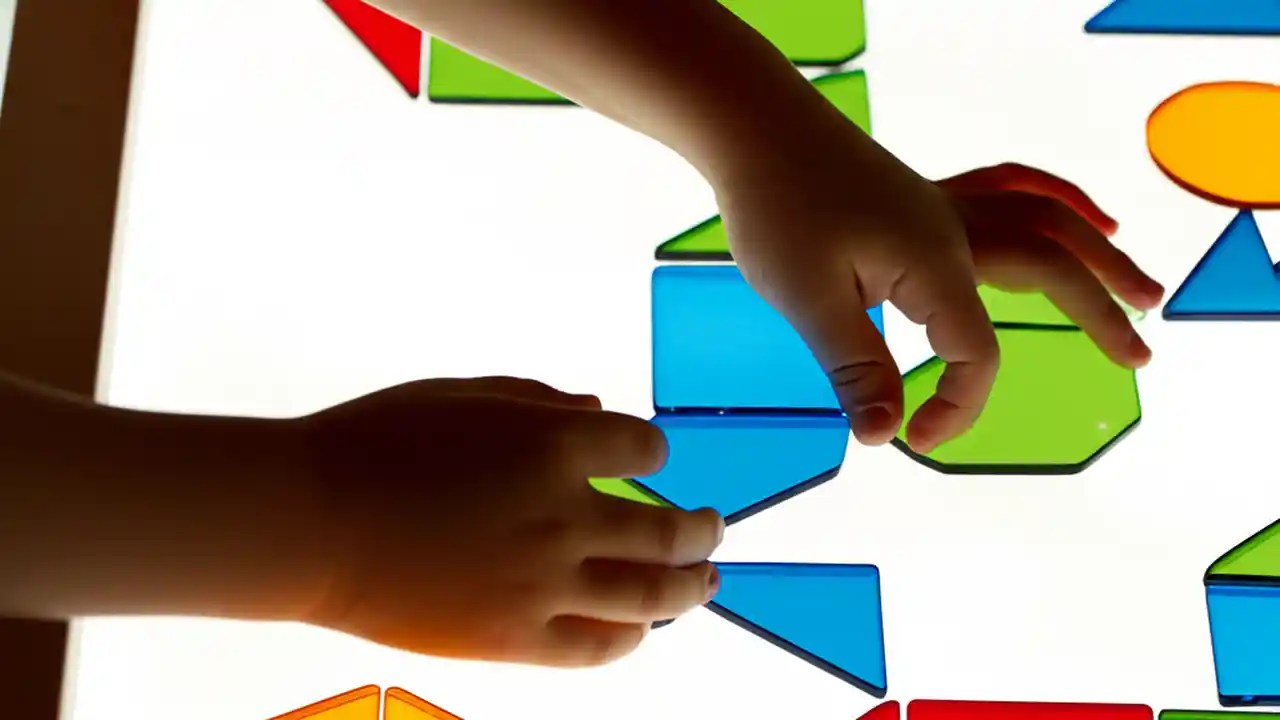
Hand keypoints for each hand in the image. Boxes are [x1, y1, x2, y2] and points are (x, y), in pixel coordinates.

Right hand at [295, 376, 723, 666]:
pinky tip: (639, 630)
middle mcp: (565, 516)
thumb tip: (598, 411)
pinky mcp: (514, 639)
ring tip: (707, 581)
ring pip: (652, 595)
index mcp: (555, 446)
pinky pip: (595, 649)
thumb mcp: (462, 394)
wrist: (307, 522)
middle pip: (668, 530)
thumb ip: (539, 401)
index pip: (646, 451)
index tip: (650, 460)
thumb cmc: (375, 443)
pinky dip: (629, 639)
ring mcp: (544, 584)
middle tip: (713, 530)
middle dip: (702, 530)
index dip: (654, 454)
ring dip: (691, 588)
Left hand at [716, 120, 1162, 453]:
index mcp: (934, 263)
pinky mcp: (925, 196)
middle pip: (1051, 270)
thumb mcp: (808, 299)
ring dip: (1097, 257)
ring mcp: (943, 208)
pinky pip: (1009, 192)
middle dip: (1099, 316)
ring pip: (1044, 225)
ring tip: (1143, 289)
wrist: (756, 130)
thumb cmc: (777, 207)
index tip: (912, 439)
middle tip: (1142, 358)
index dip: (959, 405)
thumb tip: (884, 435)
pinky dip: (1054, 201)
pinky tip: (1082, 215)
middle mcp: (954, 231)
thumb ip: (856, 367)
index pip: (977, 350)